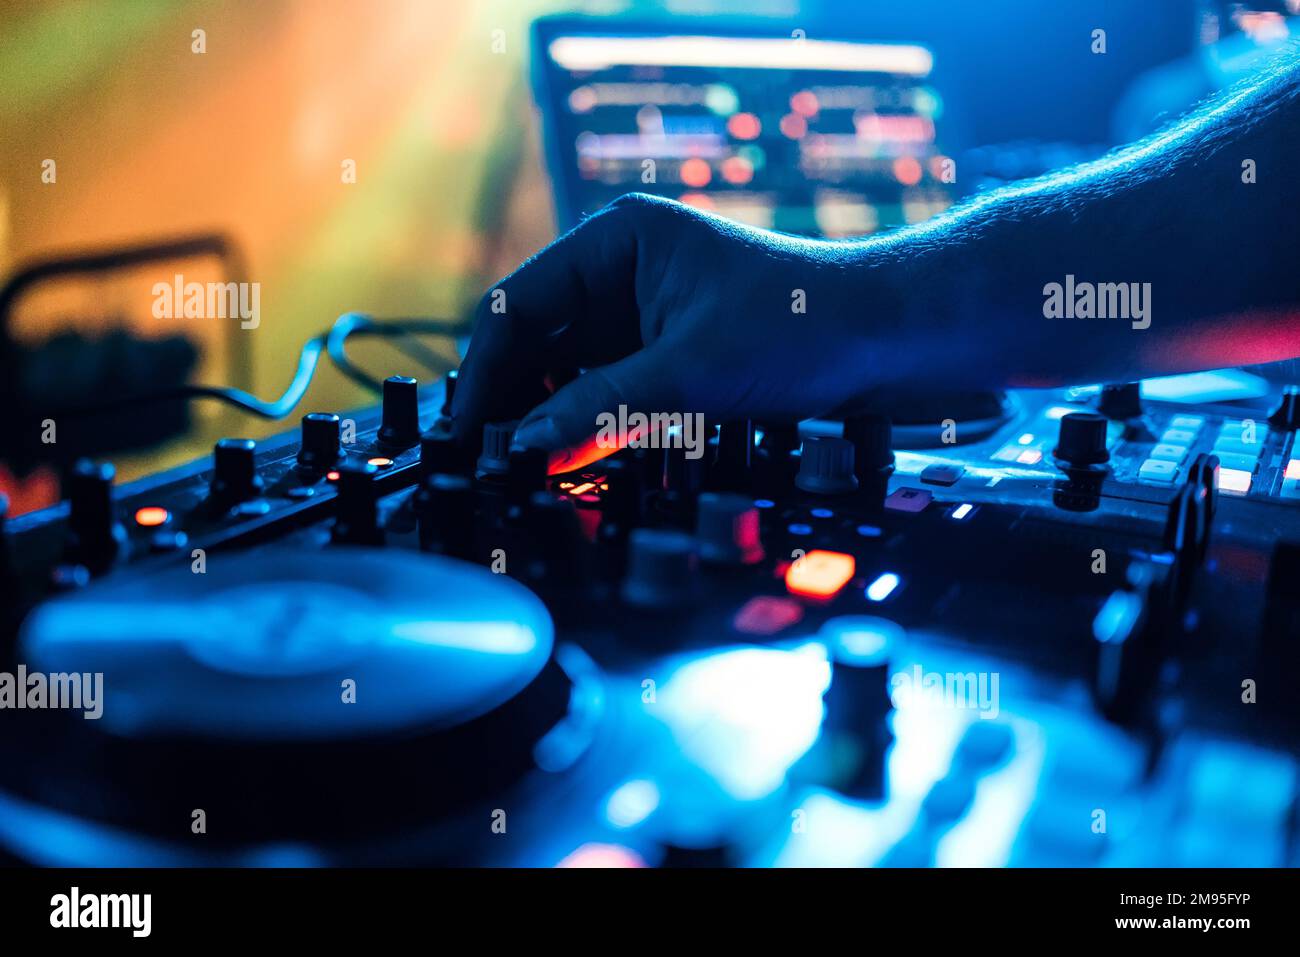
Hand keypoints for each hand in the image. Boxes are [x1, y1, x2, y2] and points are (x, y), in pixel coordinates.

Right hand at [451, 193, 887, 470]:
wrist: (892, 337)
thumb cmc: (804, 323)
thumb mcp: (693, 370)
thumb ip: (603, 408)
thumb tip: (528, 448)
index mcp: (617, 242)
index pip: (519, 305)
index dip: (487, 371)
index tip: (467, 430)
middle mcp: (623, 273)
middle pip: (538, 343)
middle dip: (515, 402)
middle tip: (492, 464)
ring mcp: (645, 317)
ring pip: (570, 374)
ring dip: (551, 420)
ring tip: (527, 473)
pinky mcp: (670, 355)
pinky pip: (610, 392)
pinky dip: (591, 427)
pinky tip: (575, 463)